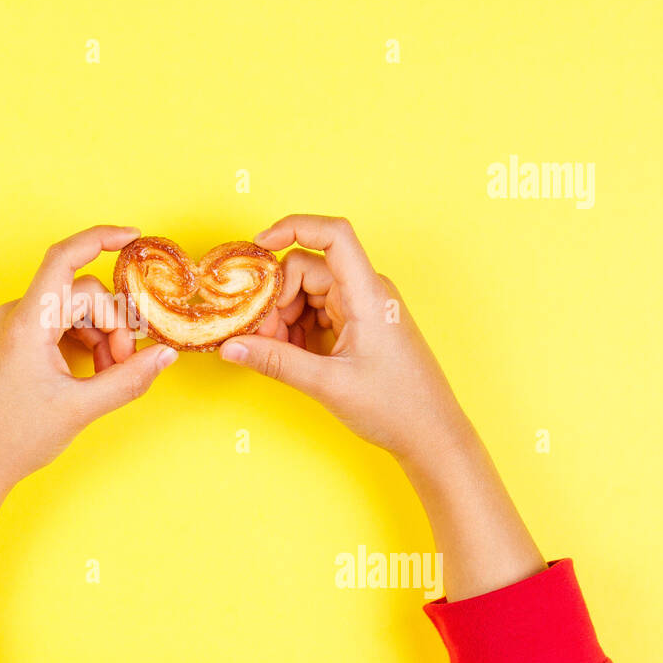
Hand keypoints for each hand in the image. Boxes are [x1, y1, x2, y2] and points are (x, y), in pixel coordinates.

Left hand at [0, 225, 177, 492]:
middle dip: (112, 322)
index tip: (134, 237)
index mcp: (26, 324)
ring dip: (98, 334)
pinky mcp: (9, 341)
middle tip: (125, 363)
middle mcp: (13, 316)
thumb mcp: (80, 409)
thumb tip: (164, 355)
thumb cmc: (13, 439)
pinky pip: (53, 324)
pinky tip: (91, 372)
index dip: (100, 239)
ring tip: (108, 375)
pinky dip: (79, 341)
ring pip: (69, 310)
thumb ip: (128, 379)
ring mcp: (8, 327)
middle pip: (79, 294)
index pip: (63, 259)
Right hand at [219, 214, 472, 465]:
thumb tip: (231, 347)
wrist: (432, 435)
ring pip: (307, 293)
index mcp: (367, 294)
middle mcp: (367, 292)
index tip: (259, 244)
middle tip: (260, 337)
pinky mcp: (358, 325)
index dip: (293, 227)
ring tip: (276, 354)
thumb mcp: (328, 384)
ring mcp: (363, 308)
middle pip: (307, 270)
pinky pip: (317, 313)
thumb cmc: (396, 407)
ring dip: (284, 318)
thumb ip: (276, 362)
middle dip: (276, 299)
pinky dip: (297, 330)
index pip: (333, 235)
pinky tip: (290, 356)